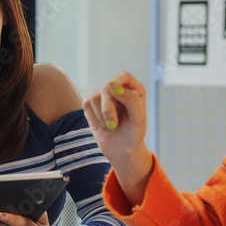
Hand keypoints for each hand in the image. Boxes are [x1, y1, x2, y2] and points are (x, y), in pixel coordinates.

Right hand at [82, 71, 152, 205]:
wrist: (122, 150)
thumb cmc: (133, 134)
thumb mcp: (138, 118)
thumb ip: (131, 99)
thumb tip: (114, 86)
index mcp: (134, 90)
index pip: (124, 76)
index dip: (118, 79)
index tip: (113, 87)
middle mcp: (118, 90)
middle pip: (107, 88)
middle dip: (108, 108)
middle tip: (113, 125)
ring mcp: (103, 96)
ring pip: (95, 97)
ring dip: (102, 116)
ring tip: (111, 126)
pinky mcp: (91, 104)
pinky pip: (87, 104)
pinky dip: (94, 117)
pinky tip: (102, 124)